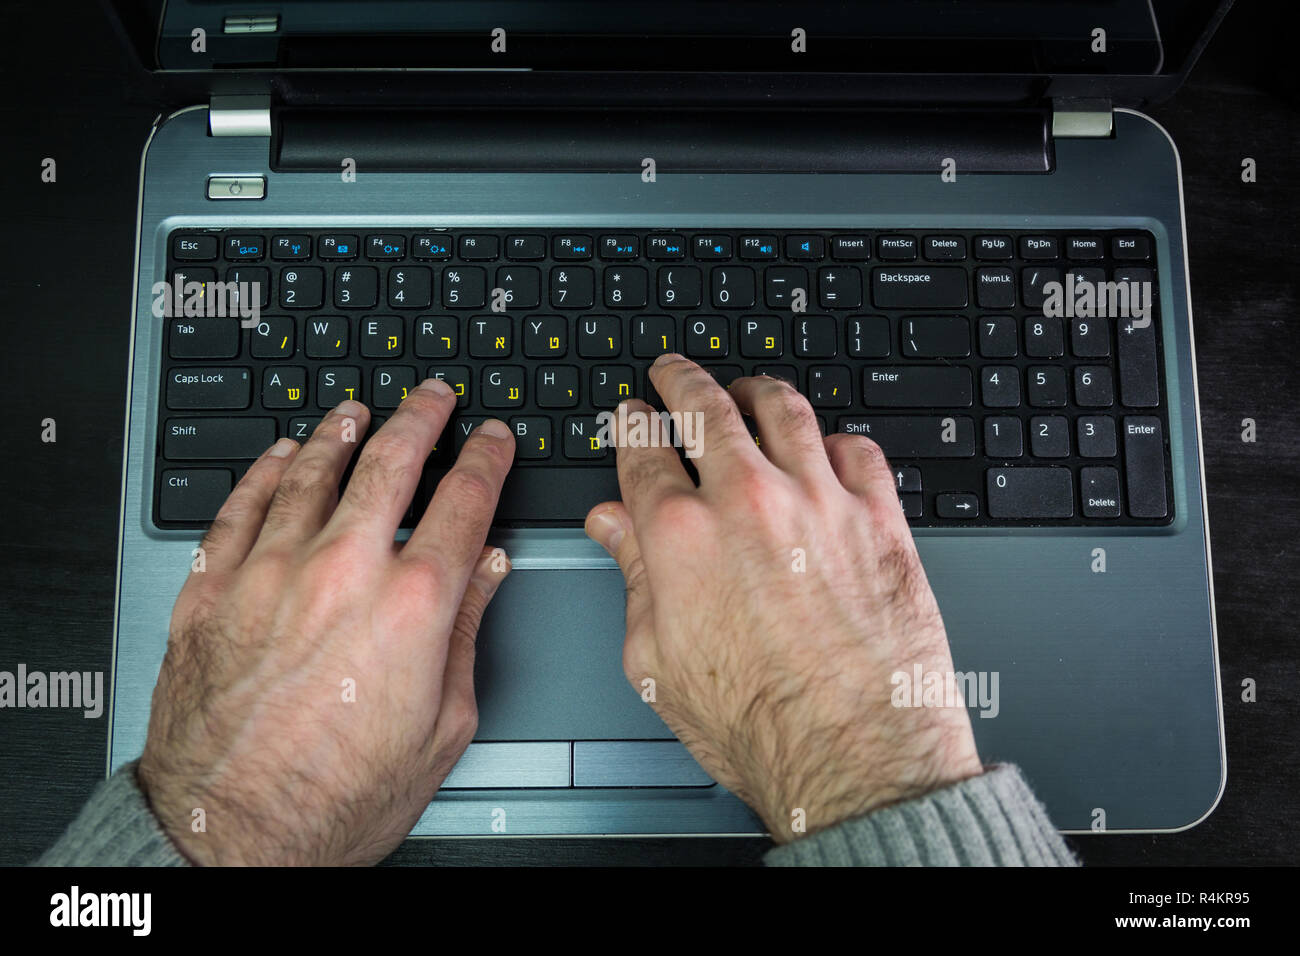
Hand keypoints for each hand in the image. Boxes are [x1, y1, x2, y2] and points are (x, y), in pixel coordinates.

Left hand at [138, 381, 515, 864]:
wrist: (233, 837)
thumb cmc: (339, 797)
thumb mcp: (443, 726)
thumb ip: (466, 632)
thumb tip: (486, 570)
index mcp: (412, 607)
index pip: (463, 503)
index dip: (485, 460)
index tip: (492, 439)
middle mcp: (341, 573)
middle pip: (388, 464)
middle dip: (418, 418)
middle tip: (431, 396)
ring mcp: (269, 575)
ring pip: (309, 472)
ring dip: (339, 434)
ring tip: (355, 412)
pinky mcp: (211, 593)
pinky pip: (238, 508)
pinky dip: (262, 472)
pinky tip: (277, 456)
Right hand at [584, 355, 981, 842]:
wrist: (855, 758)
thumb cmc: (758, 725)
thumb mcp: (657, 662)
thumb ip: (633, 577)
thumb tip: (611, 526)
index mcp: (681, 535)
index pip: (643, 450)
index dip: (631, 425)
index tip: (631, 415)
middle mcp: (748, 502)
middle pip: (705, 407)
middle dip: (681, 379)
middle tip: (673, 371)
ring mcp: (819, 501)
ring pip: (783, 409)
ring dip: (755, 389)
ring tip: (746, 387)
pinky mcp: (879, 517)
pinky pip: (855, 446)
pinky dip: (832, 437)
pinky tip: (824, 445)